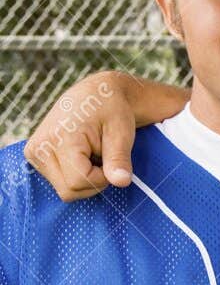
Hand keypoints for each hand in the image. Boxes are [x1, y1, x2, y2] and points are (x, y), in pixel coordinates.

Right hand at [25, 72, 137, 200]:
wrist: (96, 94)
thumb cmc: (112, 111)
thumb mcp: (121, 133)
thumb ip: (119, 159)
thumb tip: (121, 182)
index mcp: (59, 139)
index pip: (79, 182)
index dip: (102, 179)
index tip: (112, 161)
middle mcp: (39, 147)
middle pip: (68, 191)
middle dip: (93, 182)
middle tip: (103, 158)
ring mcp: (34, 152)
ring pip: (64, 189)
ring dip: (85, 179)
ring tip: (92, 154)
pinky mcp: (35, 156)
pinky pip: (59, 182)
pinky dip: (75, 175)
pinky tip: (82, 156)